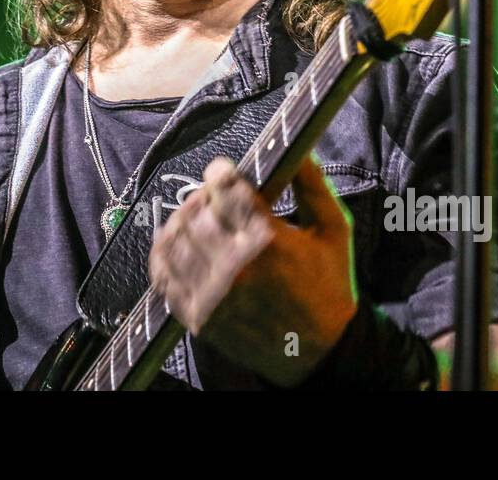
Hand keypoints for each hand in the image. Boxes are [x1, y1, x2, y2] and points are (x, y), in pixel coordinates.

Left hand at [148, 153, 358, 386]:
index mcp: (268, 239)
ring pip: (173, 240)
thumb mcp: (333, 230)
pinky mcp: (198, 317)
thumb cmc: (330, 286)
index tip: (222, 172)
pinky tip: (178, 248)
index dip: (219, 173)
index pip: (224, 187)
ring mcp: (213, 294)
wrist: (320, 351)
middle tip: (212, 198)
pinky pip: (164, 277)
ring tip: (195, 220)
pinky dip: (164, 256)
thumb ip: (312, 184)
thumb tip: (296, 147)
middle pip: (195, 210)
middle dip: (202, 198)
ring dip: (180, 223)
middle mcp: (236, 265)